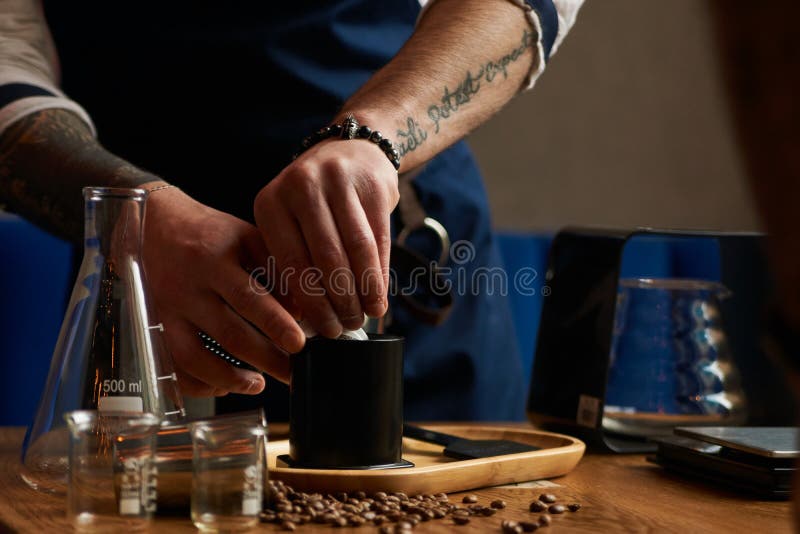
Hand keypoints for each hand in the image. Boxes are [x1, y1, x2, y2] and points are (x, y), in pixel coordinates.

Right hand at [142, 185, 304, 395]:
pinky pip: (174, 366)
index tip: (299, 343)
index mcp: (214, 259)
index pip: (248, 297)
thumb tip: (300, 311)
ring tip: (259, 384)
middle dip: (265, 359)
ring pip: (196, 356)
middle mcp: (188, 287)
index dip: (276, 324)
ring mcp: (168, 311)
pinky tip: (224, 385)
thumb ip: (274, 269)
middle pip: (229, 333)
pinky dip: (199, 383)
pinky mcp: (155, 327)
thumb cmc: (209, 233)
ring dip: (231, 378)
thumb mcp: (245, 237)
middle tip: (290, 372)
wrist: (154, 225)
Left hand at [254, 139, 398, 336]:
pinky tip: (380, 294)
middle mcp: (301, 187)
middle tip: (348, 326)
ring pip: (356, 249)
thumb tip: (306, 321)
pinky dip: (380, 272)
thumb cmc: (316, 202)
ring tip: (368, 314)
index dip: (310, 302)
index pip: (290, 262)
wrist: (353, 151)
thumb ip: (293, 261)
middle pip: (325, 257)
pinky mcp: (373, 185)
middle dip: (339, 299)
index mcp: (271, 203)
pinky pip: (379, 238)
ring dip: (364, 289)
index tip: (324, 329)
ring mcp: (339, 181)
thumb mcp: (290, 221)